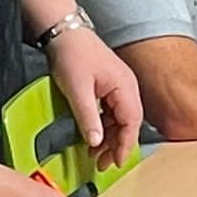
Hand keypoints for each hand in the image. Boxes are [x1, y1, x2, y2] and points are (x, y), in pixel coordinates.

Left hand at [46, 26, 143, 170]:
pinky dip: (104, 126)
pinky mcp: (109, 85)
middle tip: (103, 164)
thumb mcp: (77, 90)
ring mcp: (119, 86)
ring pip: (120, 119)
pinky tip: (93, 135)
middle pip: (128, 123)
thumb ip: (88, 117)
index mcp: (125, 87)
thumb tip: (96, 142)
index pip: (131, 122)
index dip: (125, 145)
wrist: (65, 32)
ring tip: (95, 154)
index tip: (116, 162)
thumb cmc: (73, 54)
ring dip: (109, 137)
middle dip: (117, 145)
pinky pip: (112, 111)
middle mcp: (127, 87)